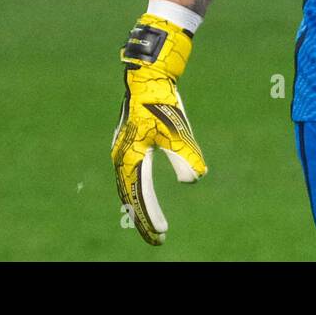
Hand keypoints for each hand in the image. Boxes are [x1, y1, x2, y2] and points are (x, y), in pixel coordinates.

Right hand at [111, 14, 207, 244]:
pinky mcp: (126, 142)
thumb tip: (194, 179)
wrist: (147, 76)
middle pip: (129, 196)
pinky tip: (141, 194)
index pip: (139, 196)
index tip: (161, 236)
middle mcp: (122, 156)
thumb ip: (185, 155)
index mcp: (131, 156)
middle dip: (143, 218)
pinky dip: (134, 189)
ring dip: (138, 205)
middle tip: (157, 238)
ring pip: (127, 186)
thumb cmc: (162, 102)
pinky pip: (128, 174)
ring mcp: (121, 149)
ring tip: (150, 223)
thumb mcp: (178, 130)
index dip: (150, 218)